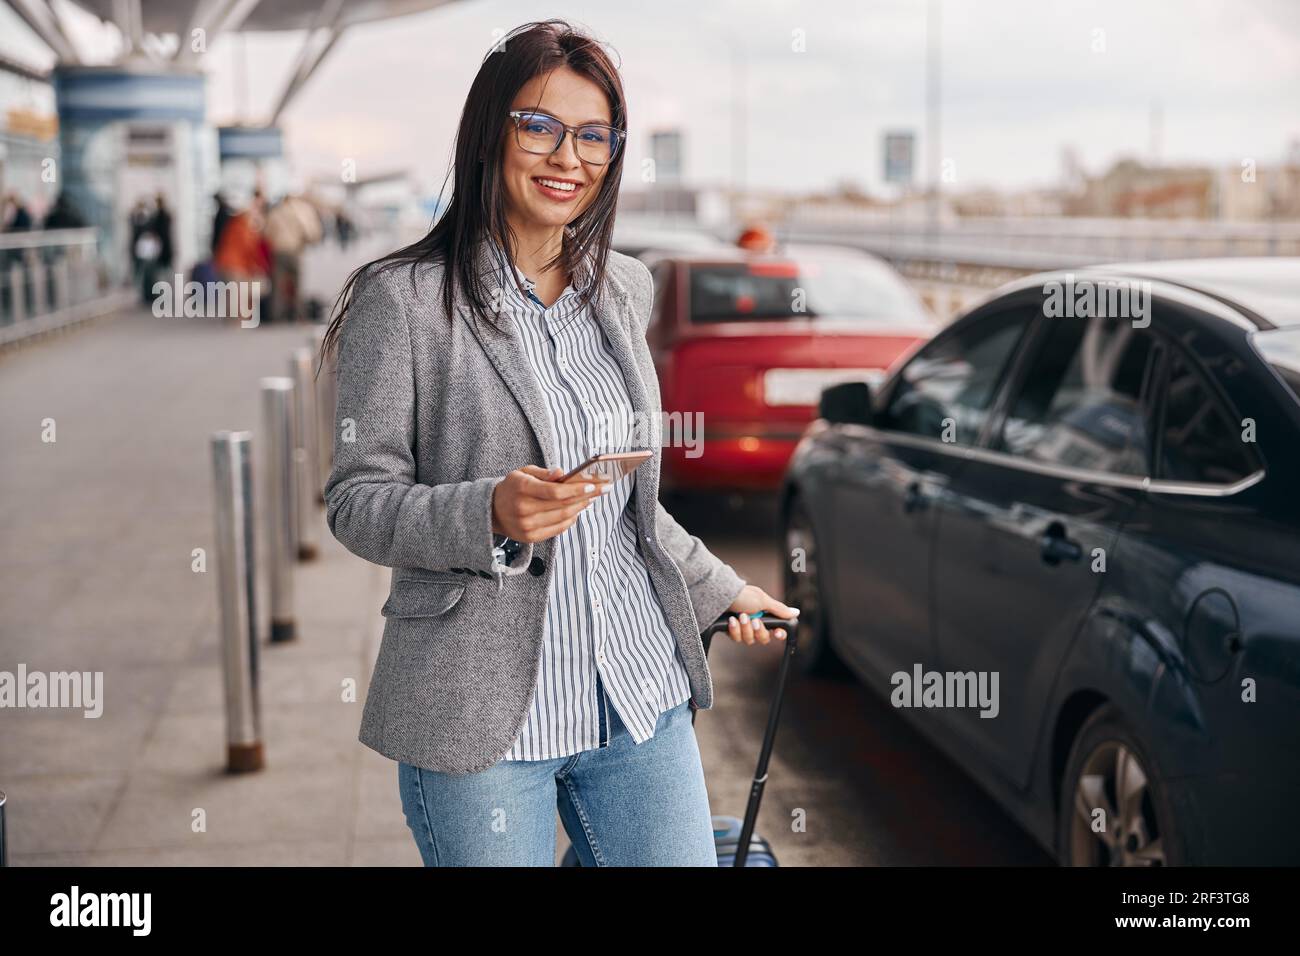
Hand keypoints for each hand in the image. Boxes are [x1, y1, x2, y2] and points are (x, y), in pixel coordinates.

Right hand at [491, 465, 612, 542]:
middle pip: (563, 505)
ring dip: (581, 508)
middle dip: (586, 497)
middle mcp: (523, 509)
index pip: (555, 492)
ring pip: (563, 518)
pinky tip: (578, 510)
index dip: (576, 489)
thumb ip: (544, 473)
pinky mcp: (531, 537)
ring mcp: (527, 526)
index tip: (593, 485)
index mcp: (521, 489)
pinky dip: (571, 519)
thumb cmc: (512, 488)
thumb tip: (562, 473)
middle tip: (602, 489)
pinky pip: (558, 529)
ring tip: (592, 498)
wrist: (492, 510)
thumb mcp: (523, 473)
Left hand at [724, 584, 799, 645]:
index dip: (779, 634)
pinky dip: (734, 629)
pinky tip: (731, 620)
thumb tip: (796, 612)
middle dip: (758, 630)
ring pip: (749, 640)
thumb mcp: (763, 600)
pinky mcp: (731, 631)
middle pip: (763, 638)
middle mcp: (755, 622)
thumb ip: (779, 609)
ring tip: (740, 616)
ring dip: (745, 629)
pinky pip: (736, 638)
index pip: (776, 630)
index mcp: (765, 614)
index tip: (778, 633)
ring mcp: (742, 627)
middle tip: (753, 620)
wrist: (719, 595)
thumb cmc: (742, 595)